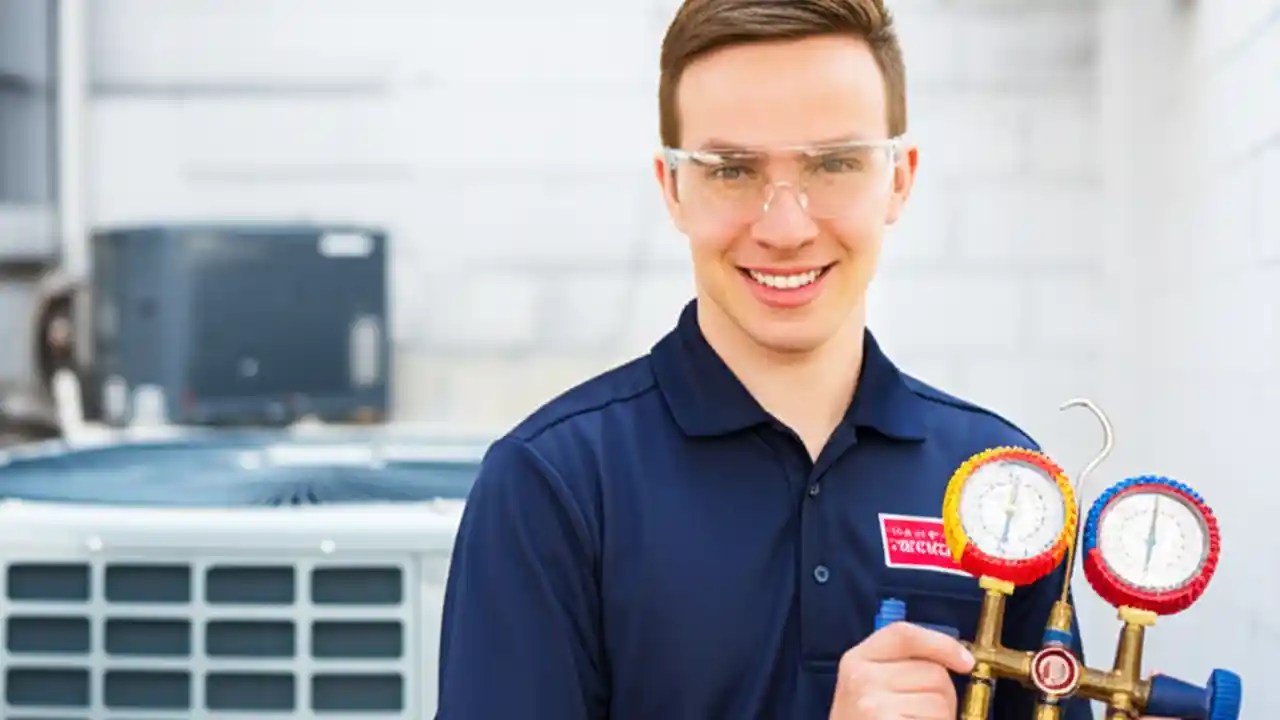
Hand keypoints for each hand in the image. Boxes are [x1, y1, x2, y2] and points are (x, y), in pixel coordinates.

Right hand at [829, 622, 974, 718]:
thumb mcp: (868, 686)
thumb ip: (899, 665)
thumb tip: (957, 658)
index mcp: (857, 659)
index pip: (905, 635)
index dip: (942, 644)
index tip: (966, 662)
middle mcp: (862, 678)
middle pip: (933, 672)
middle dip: (945, 695)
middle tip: (925, 713)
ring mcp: (873, 706)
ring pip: (941, 703)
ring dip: (942, 718)